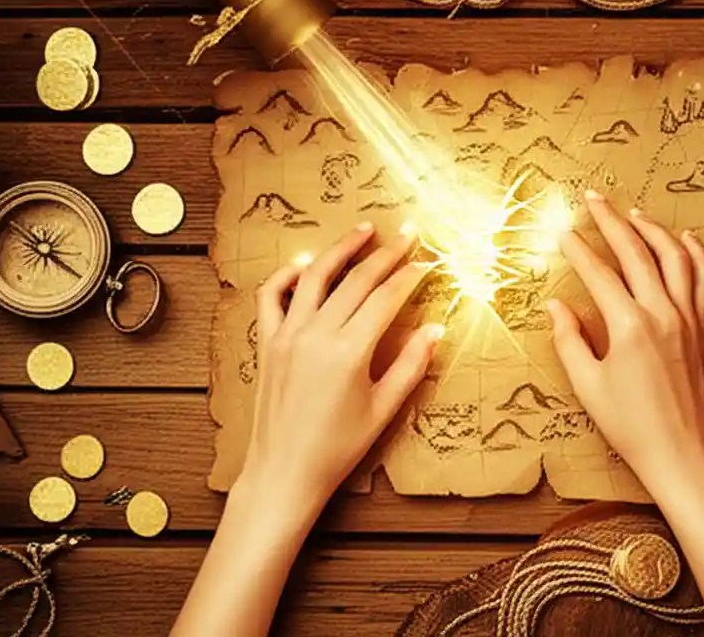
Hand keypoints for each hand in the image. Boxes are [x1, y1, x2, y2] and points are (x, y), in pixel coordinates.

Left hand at [241, 223, 443, 505]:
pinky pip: (273, 295)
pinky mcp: (268, 342)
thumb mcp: (383, 410)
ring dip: (341, 249)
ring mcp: (287, 335)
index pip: (386, 298)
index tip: (426, 261)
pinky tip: (306, 263)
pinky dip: (288, 274)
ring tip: (363, 230)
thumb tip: (435, 330)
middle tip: (407, 234)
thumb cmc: (337, 449)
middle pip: (356, 280)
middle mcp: (316, 335)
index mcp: (350, 352)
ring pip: (316, 276)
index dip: (409, 276)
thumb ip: (410, 365)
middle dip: (386, 254)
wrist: (284, 472)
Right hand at [548, 191, 703, 496]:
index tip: (563, 232)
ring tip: (632, 213)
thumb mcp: (588, 387)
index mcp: (629, 327)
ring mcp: (689, 318)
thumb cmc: (632, 428)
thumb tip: (556, 306)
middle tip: (592, 198)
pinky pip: (703, 278)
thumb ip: (570, 341)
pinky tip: (683, 238)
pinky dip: (694, 253)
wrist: (685, 456)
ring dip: (652, 229)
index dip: (578, 250)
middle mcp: (663, 313)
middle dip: (611, 221)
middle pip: (636, 252)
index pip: (599, 273)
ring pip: (674, 257)